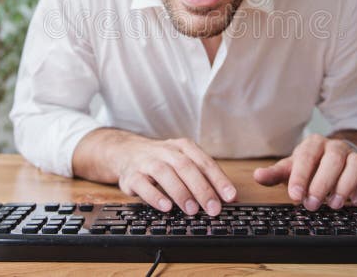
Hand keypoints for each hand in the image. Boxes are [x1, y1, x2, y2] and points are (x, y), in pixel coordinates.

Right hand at [115, 137, 236, 216]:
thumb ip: (202, 176)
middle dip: (202, 189)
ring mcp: (147, 162)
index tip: (230, 197)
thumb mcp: (182, 160)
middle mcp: (166, 151)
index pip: (204, 162)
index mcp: (183, 146)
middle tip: (213, 208)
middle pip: (186, 167)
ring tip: (192, 210)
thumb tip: (226, 198)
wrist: (126, 152)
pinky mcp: (131, 175)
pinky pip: (142, 185)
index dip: (219, 179)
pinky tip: (166, 207)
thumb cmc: (162, 160)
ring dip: (180, 192)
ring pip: (164, 173)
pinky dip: (155, 196)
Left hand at [253, 134, 356, 210]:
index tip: (295, 196)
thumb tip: (257, 176)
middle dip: (322, 184)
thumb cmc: (309, 166)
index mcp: (314, 144)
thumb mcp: (291, 168)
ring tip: (334, 205)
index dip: (301, 176)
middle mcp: (337, 147)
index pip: (308, 156)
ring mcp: (356, 157)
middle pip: (333, 159)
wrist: (332, 160)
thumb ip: (275, 174)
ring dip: (346, 185)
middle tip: (312, 205)